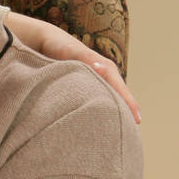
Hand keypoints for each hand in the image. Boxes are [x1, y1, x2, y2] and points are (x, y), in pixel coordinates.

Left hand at [6, 13, 140, 123]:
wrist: (41, 42)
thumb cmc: (56, 46)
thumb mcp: (70, 51)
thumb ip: (85, 59)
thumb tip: (103, 68)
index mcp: (102, 67)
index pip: (119, 87)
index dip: (128, 102)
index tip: (138, 119)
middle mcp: (101, 76)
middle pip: (117, 96)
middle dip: (125, 113)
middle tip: (130, 136)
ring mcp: (93, 83)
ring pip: (107, 100)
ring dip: (113, 114)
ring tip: (119, 136)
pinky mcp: (83, 89)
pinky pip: (96, 101)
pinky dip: (100, 112)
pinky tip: (99, 127)